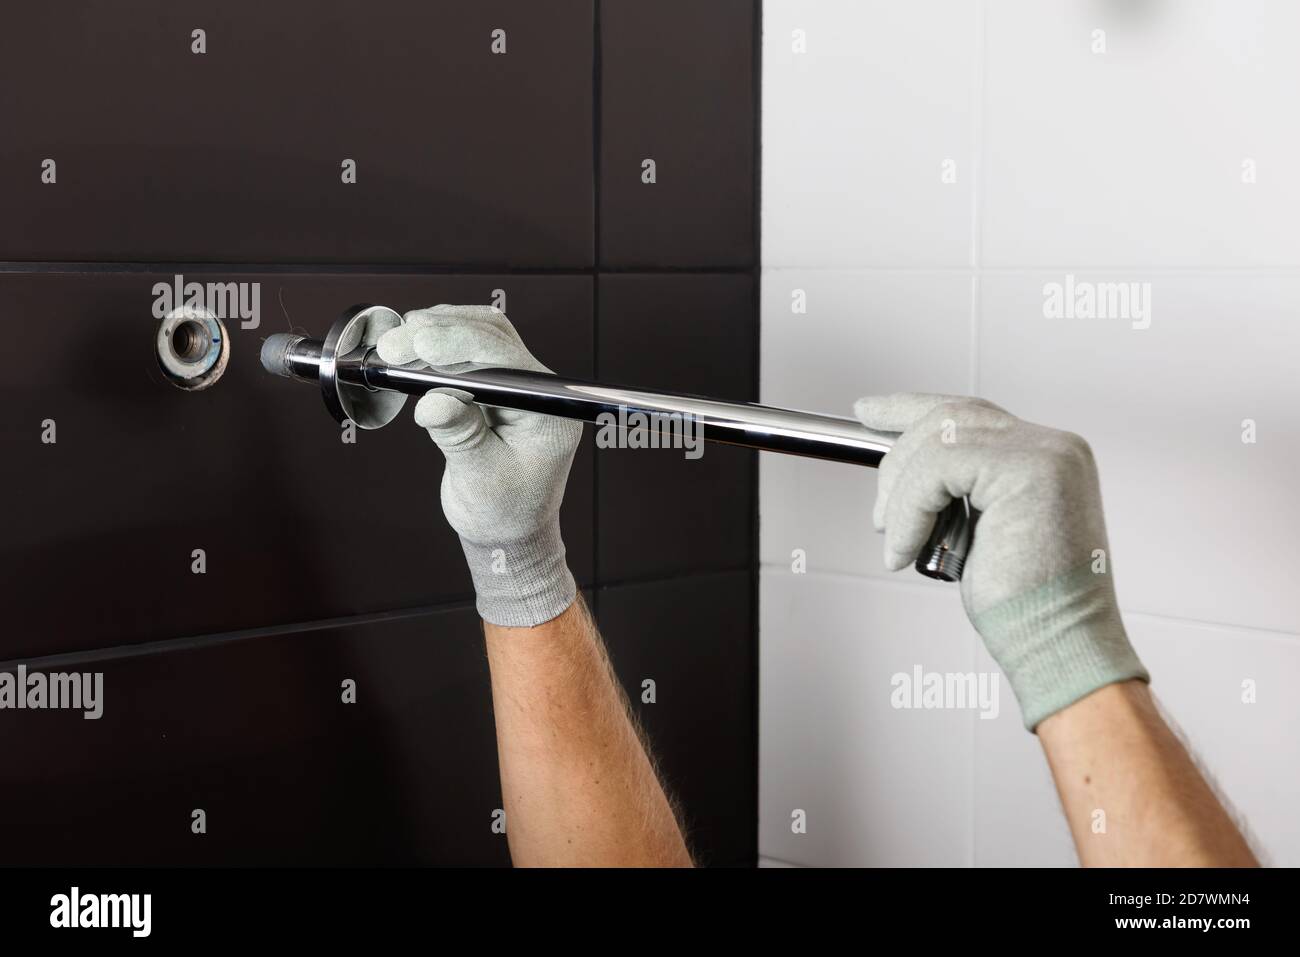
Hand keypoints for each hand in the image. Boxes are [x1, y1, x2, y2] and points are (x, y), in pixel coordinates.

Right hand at [378, 305, 579, 626]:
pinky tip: (412, 347)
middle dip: (439, 335)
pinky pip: (471, 350)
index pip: (505, 360)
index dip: (459, 344)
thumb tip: (434, 401)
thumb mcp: (480, 478)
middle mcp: (538, 391)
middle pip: (491, 337)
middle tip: (393, 346)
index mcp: (548, 412)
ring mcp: (518, 385)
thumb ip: (461, 436)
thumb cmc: (503, 513)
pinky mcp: (497, 386)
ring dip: (438, 331)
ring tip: (396, 344)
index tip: (418, 344)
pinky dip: (440, 343)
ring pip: (480, 333)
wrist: (506, 530)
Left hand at [854, 392, 1147, 729]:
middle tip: (877, 513)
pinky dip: (908, 510)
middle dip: (896, 455)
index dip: (909, 408)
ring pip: (937, 440)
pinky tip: (902, 549)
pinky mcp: (1028, 470)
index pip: (969, 415)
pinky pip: (936, 469)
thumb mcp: (979, 533)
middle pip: (951, 417)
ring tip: (893, 539)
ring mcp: (1045, 453)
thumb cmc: (1022, 607)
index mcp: (1047, 457)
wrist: (1059, 647)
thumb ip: (959, 493)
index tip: (866, 411)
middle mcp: (1053, 446)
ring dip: (900, 494)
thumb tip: (904, 478)